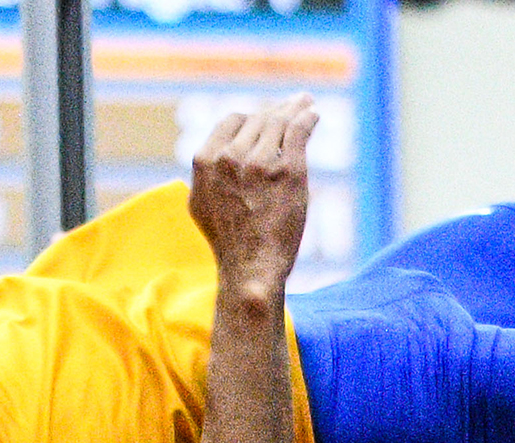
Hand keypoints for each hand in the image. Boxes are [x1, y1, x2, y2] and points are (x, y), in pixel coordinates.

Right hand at [188, 93, 318, 298]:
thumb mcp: (201, 204)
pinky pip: (299, 131)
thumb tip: (212, 155)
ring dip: (295, 109)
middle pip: (259, 119)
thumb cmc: (228, 241)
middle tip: (293, 104)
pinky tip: (313, 114)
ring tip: (305, 104)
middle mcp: (231, 157)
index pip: (233, 121)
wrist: (251, 266)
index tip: (266, 118)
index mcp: (206, 161)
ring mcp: (261, 162)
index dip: (252, 118)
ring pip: (280, 122)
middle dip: (277, 111)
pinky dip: (307, 118)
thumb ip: (207, 174)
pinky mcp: (289, 171)